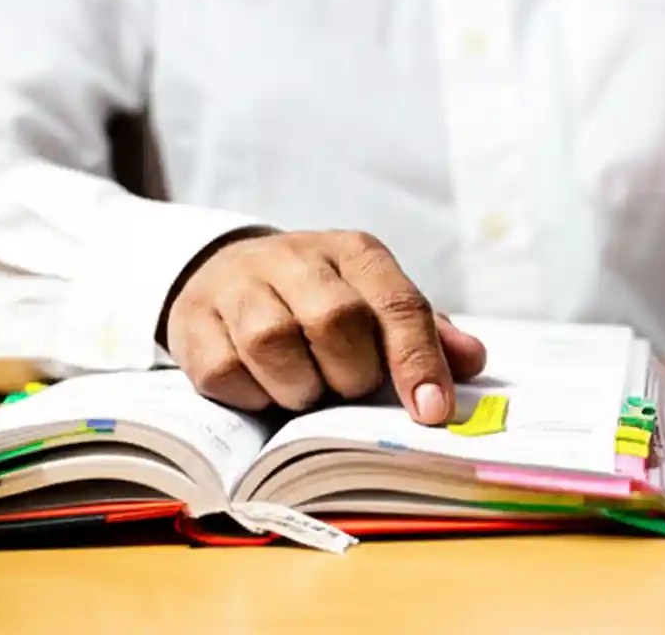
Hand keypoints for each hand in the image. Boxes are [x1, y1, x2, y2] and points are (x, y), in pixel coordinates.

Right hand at [161, 229, 486, 423]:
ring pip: (272, 342)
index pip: (397, 303)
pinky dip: (252, 396)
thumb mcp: (376, 305)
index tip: (432, 411)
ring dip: (299, 387)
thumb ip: (424, 334)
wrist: (226, 273)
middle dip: (351, 374)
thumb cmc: (319, 301)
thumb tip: (472, 361)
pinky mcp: (192, 319)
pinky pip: (225, 371)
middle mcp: (296, 258)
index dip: (417, 360)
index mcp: (355, 252)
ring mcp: (238, 285)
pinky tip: (263, 390)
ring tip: (305, 390)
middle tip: (348, 389)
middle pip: (336, 320)